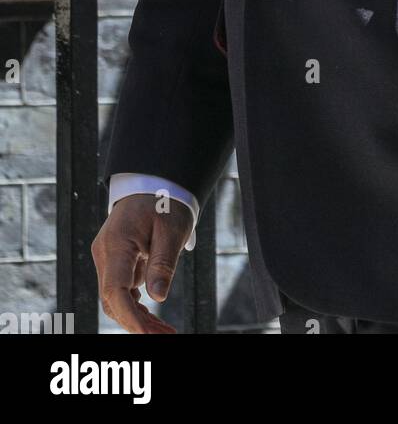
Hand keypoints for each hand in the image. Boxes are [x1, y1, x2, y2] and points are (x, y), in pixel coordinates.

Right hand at [92, 193, 193, 333]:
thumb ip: (163, 262)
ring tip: (165, 331)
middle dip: (137, 323)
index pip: (115, 291)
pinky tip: (154, 319)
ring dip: (137, 318)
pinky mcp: (114, 261)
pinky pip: (121, 290)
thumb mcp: (171, 228)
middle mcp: (104, 253)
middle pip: (113, 299)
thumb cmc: (165, 201)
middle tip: (167, 335)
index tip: (148, 334)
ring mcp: (107, 257)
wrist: (153, 182)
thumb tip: (158, 297)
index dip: (130, 317)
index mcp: (116, 243)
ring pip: (116, 298)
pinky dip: (136, 306)